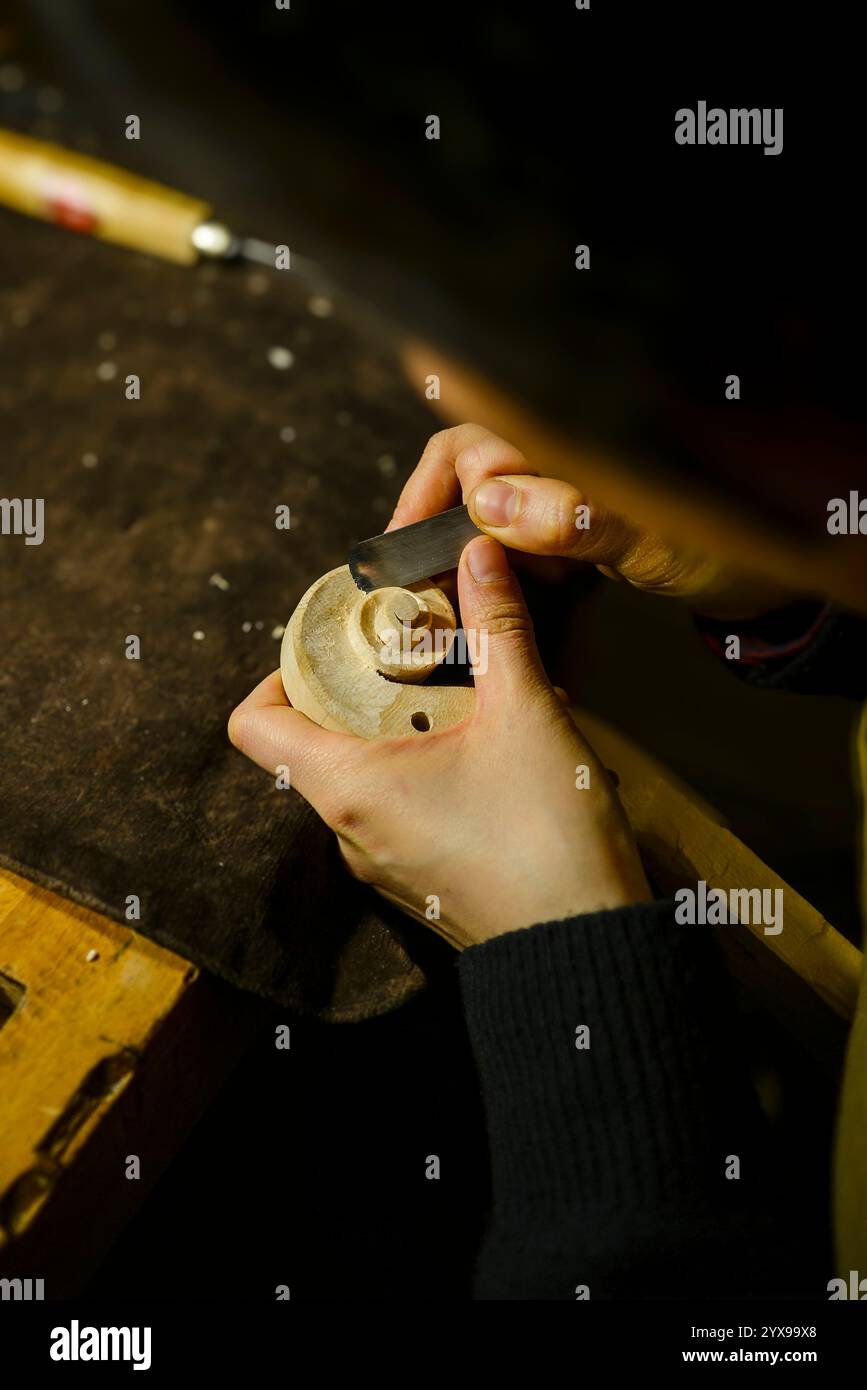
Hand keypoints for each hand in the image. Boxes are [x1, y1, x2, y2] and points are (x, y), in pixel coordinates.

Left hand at [228, 538, 649, 947]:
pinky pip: (403, 806)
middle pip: (315, 738)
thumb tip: (476, 553)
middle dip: (365, 684)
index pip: (252, 723)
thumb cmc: (548, 840)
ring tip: (473, 697)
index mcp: (347, 787)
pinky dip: (430, 767)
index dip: (279, 669)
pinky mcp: (421, 879)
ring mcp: (382, 862)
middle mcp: (348, 830)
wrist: (591, 952)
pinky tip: (495, 750)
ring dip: (407, 725)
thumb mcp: (526, 716)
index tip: (339, 640)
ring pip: (366, 772)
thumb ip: (497, 628)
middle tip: (421, 649)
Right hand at [389, 424, 798, 619]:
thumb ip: (575, 515)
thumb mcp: (653, 534)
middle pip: (467, 484)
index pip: (469, 448)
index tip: (407, 550)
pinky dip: (507, 584)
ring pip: (486, 520)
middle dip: (441, 538)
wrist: (767, 584)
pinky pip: (518, 550)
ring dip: (470, 567)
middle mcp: (559, 462)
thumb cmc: (727, 546)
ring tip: (464, 616)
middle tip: (429, 596)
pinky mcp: (575, 532)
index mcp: (571, 443)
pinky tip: (511, 617)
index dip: (430, 495)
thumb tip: (488, 502)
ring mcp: (565, 497)